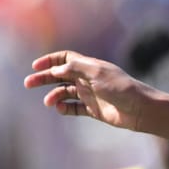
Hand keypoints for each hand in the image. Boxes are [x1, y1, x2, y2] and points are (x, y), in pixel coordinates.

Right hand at [25, 51, 147, 130]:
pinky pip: (73, 108)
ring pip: (64, 92)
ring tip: (50, 102)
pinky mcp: (93, 110)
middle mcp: (88, 79)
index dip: (50, 60)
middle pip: (60, 75)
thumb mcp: (97, 73)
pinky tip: (60, 109)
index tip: (36, 66)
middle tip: (29, 83)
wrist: (140, 110)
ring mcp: (90, 94)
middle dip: (44, 78)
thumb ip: (75, 68)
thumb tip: (56, 69)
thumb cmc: (122, 88)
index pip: (66, 59)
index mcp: (90, 66)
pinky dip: (64, 108)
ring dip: (54, 96)